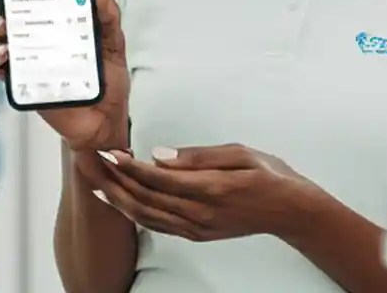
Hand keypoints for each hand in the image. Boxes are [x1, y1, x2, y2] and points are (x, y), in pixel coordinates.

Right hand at [0, 0, 130, 150]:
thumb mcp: (113, 41)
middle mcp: (35, 36)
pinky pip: (0, 68)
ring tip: (3, 30)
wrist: (106, 120)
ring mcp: (25, 59)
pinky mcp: (21, 82)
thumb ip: (108, 14)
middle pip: (5, 11)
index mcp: (55, 20)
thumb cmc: (108, 78)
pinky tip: (6, 57)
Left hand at [90, 143, 318, 242]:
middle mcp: (200, 214)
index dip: (129, 166)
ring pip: (148, 217)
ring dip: (120, 200)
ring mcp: (198, 228)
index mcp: (211, 189)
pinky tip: (122, 203)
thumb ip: (198, 155)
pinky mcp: (197, 235)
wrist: (291, 211)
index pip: (158, 178)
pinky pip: (159, 226)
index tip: (109, 151)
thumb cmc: (269, 175)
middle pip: (147, 199)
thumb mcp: (239, 152)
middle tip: (94, 163)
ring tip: (98, 182)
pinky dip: (136, 215)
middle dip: (117, 181)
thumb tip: (159, 154)